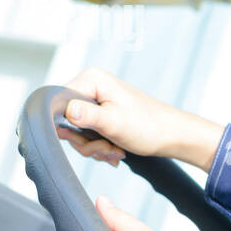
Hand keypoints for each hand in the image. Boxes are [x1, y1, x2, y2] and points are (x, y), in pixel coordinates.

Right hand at [54, 67, 223, 170]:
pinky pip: (88, 136)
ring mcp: (97, 102)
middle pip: (65, 121)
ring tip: (115, 150)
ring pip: (77, 132)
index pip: (57, 103)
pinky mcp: (102, 115)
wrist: (173, 136)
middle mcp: (92, 87)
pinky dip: (101, 147)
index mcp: (92, 80)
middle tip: (107, 147)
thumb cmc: (150, 127)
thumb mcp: (114, 122)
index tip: (87, 138)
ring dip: (95, 147)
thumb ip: (87, 116)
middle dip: (86, 142)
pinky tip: (116, 150)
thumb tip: (65, 111)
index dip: (67, 126)